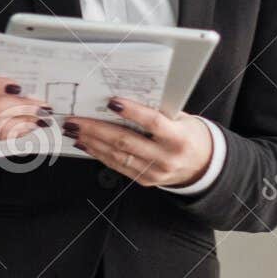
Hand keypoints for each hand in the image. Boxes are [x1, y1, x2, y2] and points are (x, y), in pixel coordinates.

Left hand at [61, 96, 213, 186]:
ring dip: (91, 141)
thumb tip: (123, 97)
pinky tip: (85, 144)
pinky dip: (98, 153)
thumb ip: (158, 110)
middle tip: (74, 120)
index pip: (153, 123)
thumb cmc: (188, 134)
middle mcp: (166, 157)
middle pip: (125, 141)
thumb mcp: (181, 119)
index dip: (132, 112)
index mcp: (179, 138)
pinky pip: (117, 166)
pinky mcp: (144, 180)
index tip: (111, 102)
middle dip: (95, 129)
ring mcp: (154, 172)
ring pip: (117, 155)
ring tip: (74, 130)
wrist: (202, 166)